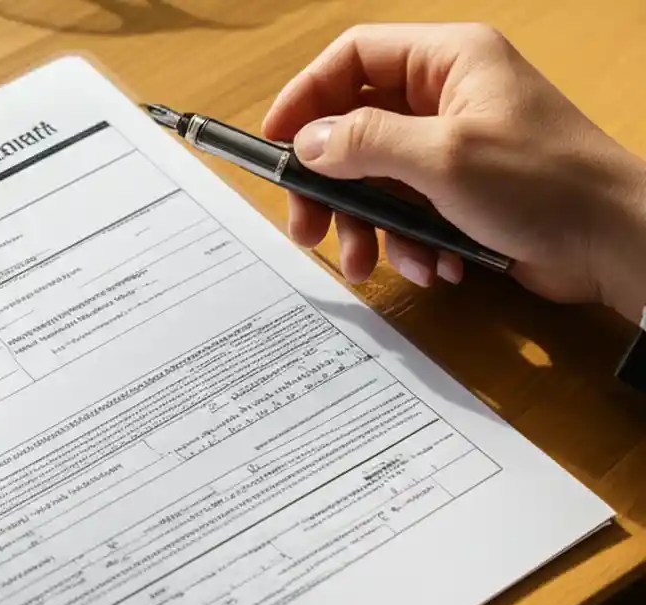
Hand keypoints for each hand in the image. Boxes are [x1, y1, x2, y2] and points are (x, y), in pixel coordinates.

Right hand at [263, 23, 645, 322]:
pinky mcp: (463, 193)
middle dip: (330, 184)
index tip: (275, 143)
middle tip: (308, 227)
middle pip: (354, 125)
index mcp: (448, 61)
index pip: (353, 56)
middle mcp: (447, 96)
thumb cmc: (543, 185)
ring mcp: (454, 146)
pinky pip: (409, 211)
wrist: (617, 245)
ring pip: (376, 178)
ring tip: (368, 264)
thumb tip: (308, 143)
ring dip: (368, 226)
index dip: (307, 96)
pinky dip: (410, 243)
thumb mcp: (443, 157)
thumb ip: (365, 142)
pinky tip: (434, 266)